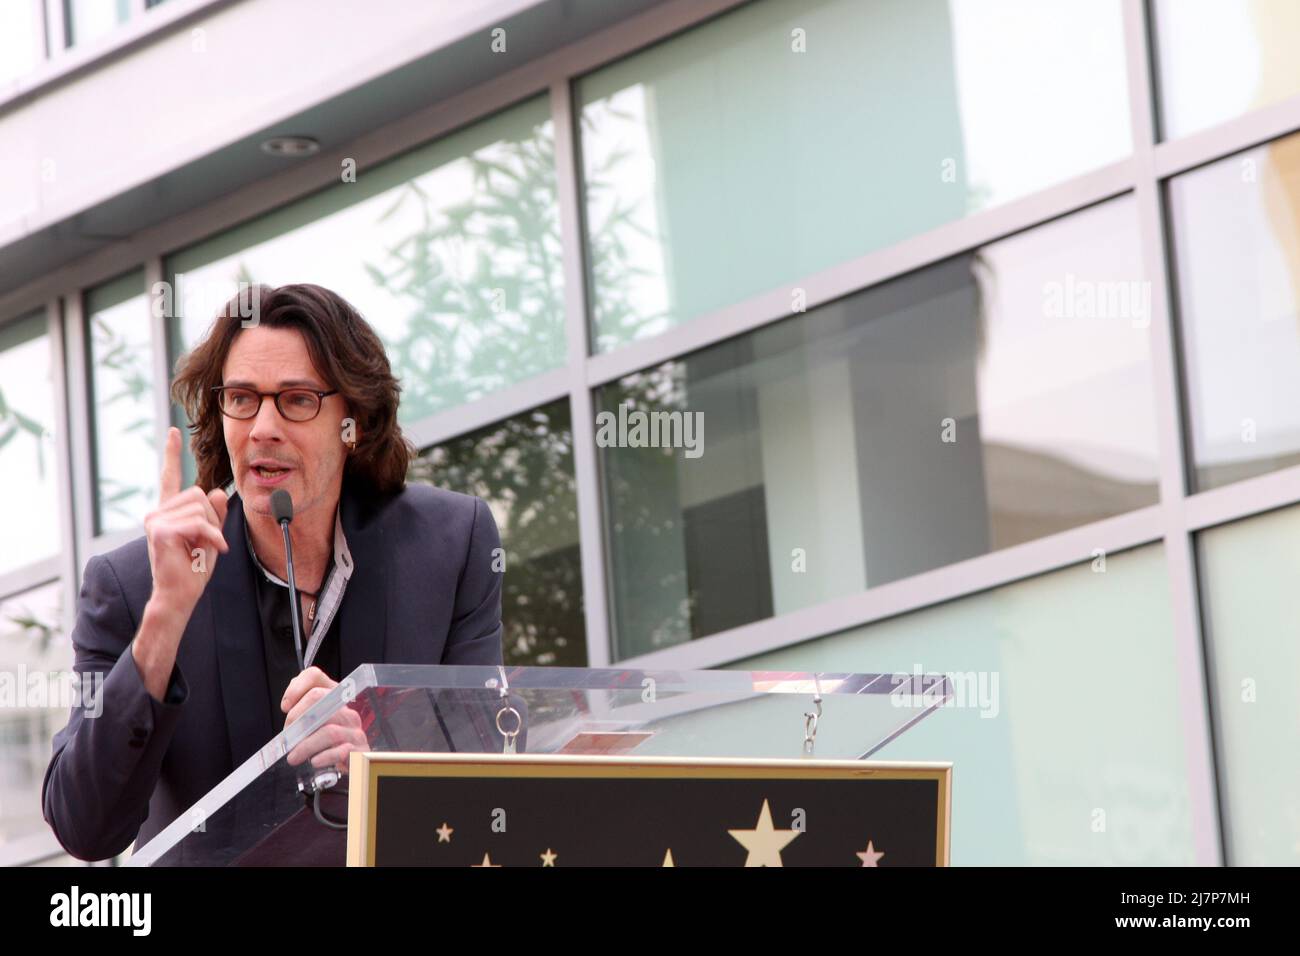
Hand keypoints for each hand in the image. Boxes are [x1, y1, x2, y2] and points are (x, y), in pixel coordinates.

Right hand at [144, 427, 228, 617]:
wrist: (179, 595)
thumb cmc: (193, 569)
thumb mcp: (210, 536)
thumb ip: (214, 514)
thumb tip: (216, 492)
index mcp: (168, 511)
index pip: (170, 477)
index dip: (172, 453)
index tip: (174, 431)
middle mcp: (157, 512)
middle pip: (200, 494)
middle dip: (212, 519)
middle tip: (203, 543)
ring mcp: (155, 520)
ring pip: (201, 508)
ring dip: (210, 531)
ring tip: (198, 549)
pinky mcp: (160, 530)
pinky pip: (198, 524)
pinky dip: (210, 538)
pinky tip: (206, 551)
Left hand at [282, 666, 366, 772]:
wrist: (353, 764)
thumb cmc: (328, 744)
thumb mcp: (316, 724)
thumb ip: (304, 711)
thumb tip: (287, 704)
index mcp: (333, 698)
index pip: (315, 676)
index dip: (296, 688)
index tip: (285, 707)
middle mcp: (346, 709)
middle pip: (319, 698)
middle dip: (296, 718)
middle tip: (288, 737)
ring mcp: (354, 729)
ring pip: (328, 730)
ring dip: (305, 745)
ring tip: (293, 757)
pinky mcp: (359, 751)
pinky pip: (341, 751)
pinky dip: (324, 757)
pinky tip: (315, 762)